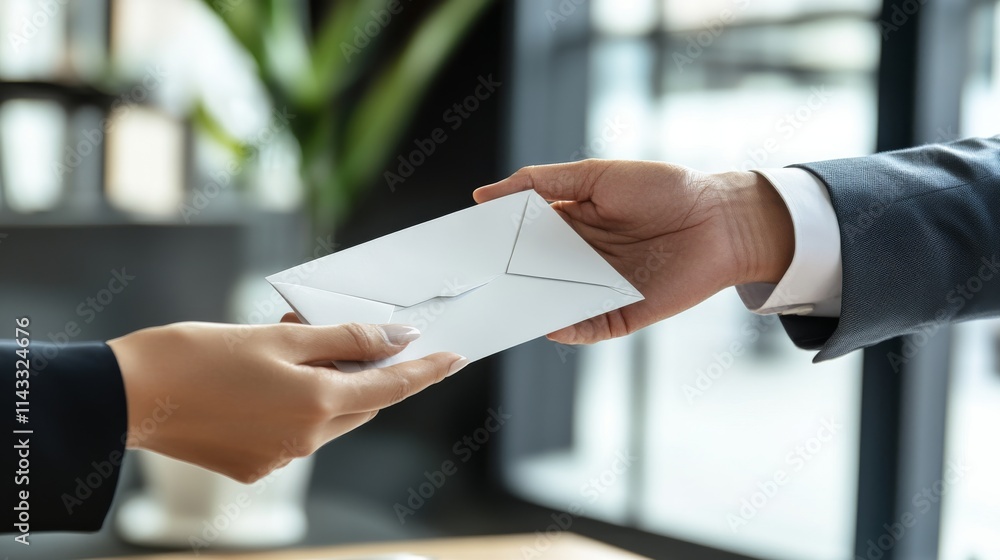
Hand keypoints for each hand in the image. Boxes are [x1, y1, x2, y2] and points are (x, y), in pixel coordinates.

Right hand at [107, 317, 466, 482]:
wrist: (127, 395)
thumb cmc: (198, 355)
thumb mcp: (278, 337)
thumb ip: (344, 339)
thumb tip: (397, 339)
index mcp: (317, 404)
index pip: (392, 387)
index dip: (427, 370)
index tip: (455, 357)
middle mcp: (306, 440)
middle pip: (361, 403)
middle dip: (367, 371)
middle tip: (366, 337)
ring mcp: (280, 459)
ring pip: (329, 418)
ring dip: (328, 385)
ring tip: (296, 346)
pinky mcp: (255, 467)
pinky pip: (297, 433)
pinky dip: (298, 404)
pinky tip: (272, 377)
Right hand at [473, 159, 792, 343]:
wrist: (723, 219)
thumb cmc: (665, 188)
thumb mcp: (596, 176)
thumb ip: (541, 182)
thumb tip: (484, 194)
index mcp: (569, 222)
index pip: (520, 236)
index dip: (493, 242)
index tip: (461, 247)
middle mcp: (579, 258)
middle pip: (530, 273)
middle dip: (502, 279)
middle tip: (467, 284)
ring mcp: (598, 288)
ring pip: (552, 302)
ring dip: (528, 306)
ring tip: (497, 307)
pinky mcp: (621, 313)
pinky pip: (586, 327)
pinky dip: (565, 328)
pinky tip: (547, 324)